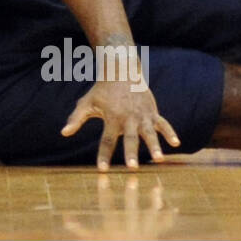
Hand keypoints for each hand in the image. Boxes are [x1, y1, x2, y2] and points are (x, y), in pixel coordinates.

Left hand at [62, 78, 179, 170]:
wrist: (121, 70)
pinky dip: (169, 132)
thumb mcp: (87, 102)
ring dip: (154, 145)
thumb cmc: (102, 90)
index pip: (106, 140)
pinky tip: (176, 144)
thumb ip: (76, 118)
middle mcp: (128, 118)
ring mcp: (142, 115)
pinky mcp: (152, 111)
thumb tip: (63, 132)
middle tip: (132, 167)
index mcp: (111, 117)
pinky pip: (163, 123)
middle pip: (129, 138)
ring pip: (149, 132)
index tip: (102, 170)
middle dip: (131, 153)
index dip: (103, 155)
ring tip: (159, 159)